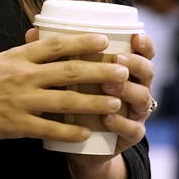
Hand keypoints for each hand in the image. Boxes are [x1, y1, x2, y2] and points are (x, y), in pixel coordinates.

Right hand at [0, 33, 130, 143]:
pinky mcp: (15, 125)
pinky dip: (69, 131)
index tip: (105, 40)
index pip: (57, 45)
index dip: (83, 42)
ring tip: (116, 102)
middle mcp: (23, 76)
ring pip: (65, 101)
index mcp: (19, 57)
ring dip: (94, 102)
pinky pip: (48, 129)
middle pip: (69, 72)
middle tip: (123, 71)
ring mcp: (20, 101)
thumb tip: (44, 39)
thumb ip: (25, 53)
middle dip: (100, 71)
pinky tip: (87, 133)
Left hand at [23, 28, 156, 171]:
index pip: (143, 53)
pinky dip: (121, 123)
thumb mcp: (70, 78)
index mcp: (127, 69)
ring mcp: (135, 113)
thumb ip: (56, 55)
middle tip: (117, 59)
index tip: (135, 35)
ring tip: (109, 87)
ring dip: (127, 91)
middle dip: (134, 63)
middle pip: (146, 71)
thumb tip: (32, 32)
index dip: (144, 44)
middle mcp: (136, 88)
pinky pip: (132, 129)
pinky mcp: (130, 136)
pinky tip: (108, 118)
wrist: (82, 145)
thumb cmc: (77, 103)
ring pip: (142, 98)